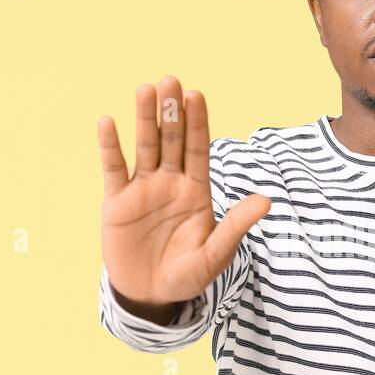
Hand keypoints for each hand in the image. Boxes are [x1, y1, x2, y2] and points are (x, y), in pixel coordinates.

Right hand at [97, 75, 270, 310]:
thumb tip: (266, 201)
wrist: (150, 295)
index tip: (196, 95)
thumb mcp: (215, 255)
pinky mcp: (117, 201)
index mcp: (196, 190)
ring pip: (144, 146)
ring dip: (144, 119)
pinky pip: (113, 168)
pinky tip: (108, 122)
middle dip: (172, 111)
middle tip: (171, 80)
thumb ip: (235, 226)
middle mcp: (170, 182)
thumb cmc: (187, 276)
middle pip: (172, 140)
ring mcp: (143, 188)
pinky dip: (110, 146)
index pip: (198, 149)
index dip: (198, 122)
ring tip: (145, 89)